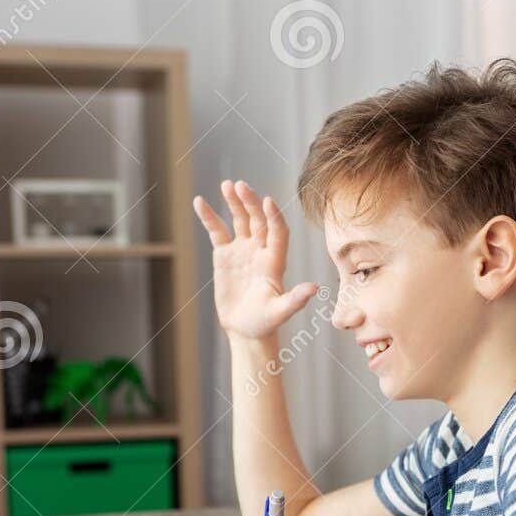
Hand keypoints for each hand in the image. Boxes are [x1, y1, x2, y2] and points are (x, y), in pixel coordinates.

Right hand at [193, 180, 318, 340]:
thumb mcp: (280, 312)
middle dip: (250, 202)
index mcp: (275, 261)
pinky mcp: (224, 255)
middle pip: (258, 219)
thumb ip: (296, 300)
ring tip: (227, 185)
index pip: (278, 232)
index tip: (267, 201)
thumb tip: (315, 288)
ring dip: (234, 202)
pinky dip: (209, 216)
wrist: (246, 330)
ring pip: (239, 219)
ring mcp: (242, 250)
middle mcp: (260, 250)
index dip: (274, 216)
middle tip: (240, 186)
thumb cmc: (266, 323)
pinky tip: (200, 201)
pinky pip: (217, 230)